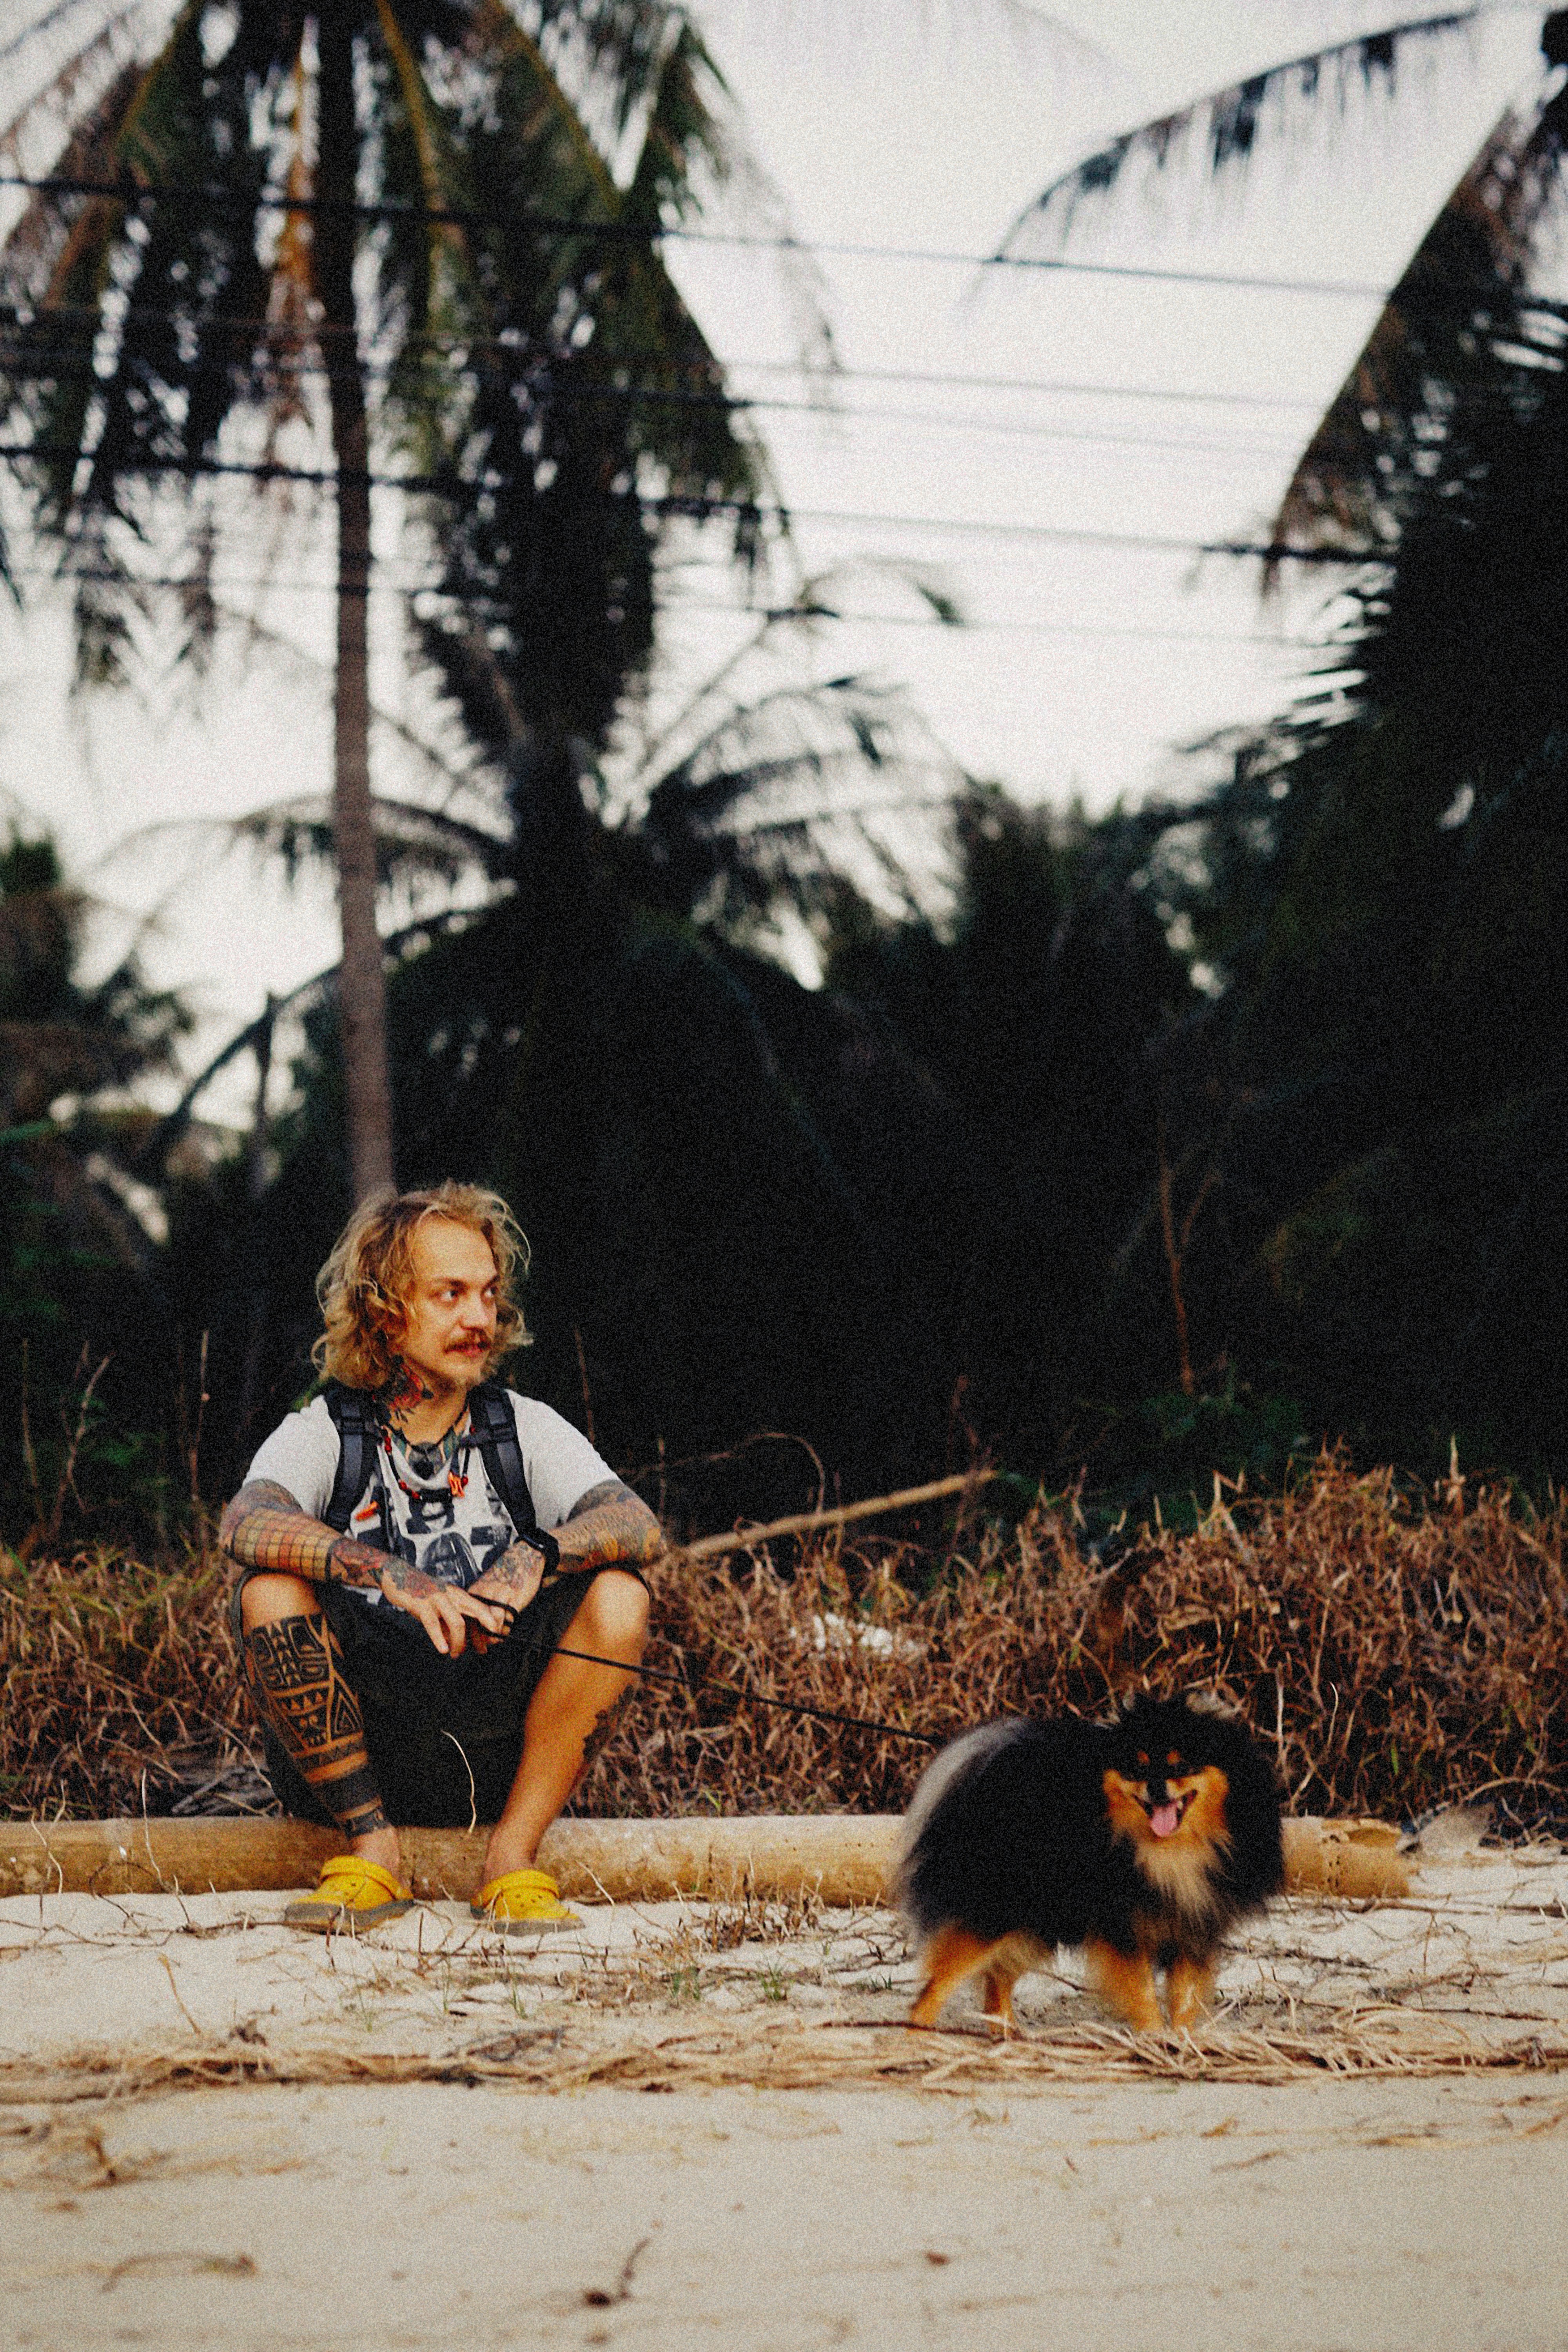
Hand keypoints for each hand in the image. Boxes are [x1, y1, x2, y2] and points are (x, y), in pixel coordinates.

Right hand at [377, 1560, 506, 1656]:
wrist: (399, 1577)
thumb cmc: (422, 1594)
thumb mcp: (439, 1606)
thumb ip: (448, 1623)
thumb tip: (457, 1644)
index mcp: (458, 1594)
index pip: (479, 1606)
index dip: (489, 1621)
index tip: (495, 1635)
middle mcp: (451, 1595)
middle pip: (475, 1611)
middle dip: (483, 1631)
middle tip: (483, 1649)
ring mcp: (438, 1598)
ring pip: (456, 1622)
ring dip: (458, 1642)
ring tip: (456, 1654)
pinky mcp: (422, 1604)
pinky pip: (433, 1624)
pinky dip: (438, 1638)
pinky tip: (442, 1649)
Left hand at [466, 1540, 549, 1651]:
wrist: (524, 1557)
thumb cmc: (507, 1573)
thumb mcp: (487, 1586)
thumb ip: (481, 1603)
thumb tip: (476, 1624)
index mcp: (475, 1592)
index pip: (465, 1618)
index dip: (466, 1634)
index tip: (468, 1644)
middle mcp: (484, 1595)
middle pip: (476, 1625)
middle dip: (478, 1641)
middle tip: (481, 1649)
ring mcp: (499, 1598)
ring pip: (492, 1626)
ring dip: (494, 1638)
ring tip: (496, 1641)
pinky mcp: (514, 1600)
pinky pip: (507, 1622)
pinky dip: (506, 1630)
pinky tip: (506, 1632)